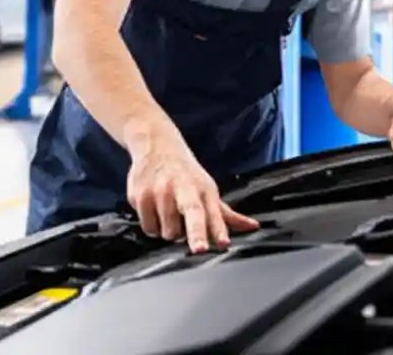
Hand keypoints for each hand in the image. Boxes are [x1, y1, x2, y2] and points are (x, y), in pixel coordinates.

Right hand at [125, 129, 260, 252]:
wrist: (156, 145)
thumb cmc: (186, 172)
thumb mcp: (208, 189)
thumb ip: (227, 214)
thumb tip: (253, 226)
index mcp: (202, 189)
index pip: (211, 213)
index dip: (218, 229)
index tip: (223, 242)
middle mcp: (181, 189)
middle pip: (190, 216)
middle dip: (196, 232)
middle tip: (199, 248)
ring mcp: (159, 192)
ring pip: (167, 232)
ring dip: (170, 230)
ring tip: (170, 211)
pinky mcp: (139, 196)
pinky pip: (148, 228)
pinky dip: (152, 225)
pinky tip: (155, 208)